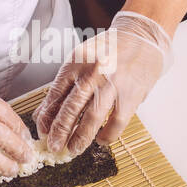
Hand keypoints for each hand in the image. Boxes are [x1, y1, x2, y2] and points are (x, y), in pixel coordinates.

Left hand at [34, 11, 171, 154]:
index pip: (56, 94)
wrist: (142, 37)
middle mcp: (92, 73)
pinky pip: (116, 122)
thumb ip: (63, 85)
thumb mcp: (81, 60)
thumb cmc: (110, 50)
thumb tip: (43, 113)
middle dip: (60, 132)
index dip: (47, 117)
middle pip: (70, 108)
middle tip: (55, 147)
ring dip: (81, 138)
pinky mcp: (130, 95)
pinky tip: (100, 140)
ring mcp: (112, 84)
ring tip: (74, 149)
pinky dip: (107, 135)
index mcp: (76, 63)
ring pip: (91, 118)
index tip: (43, 132)